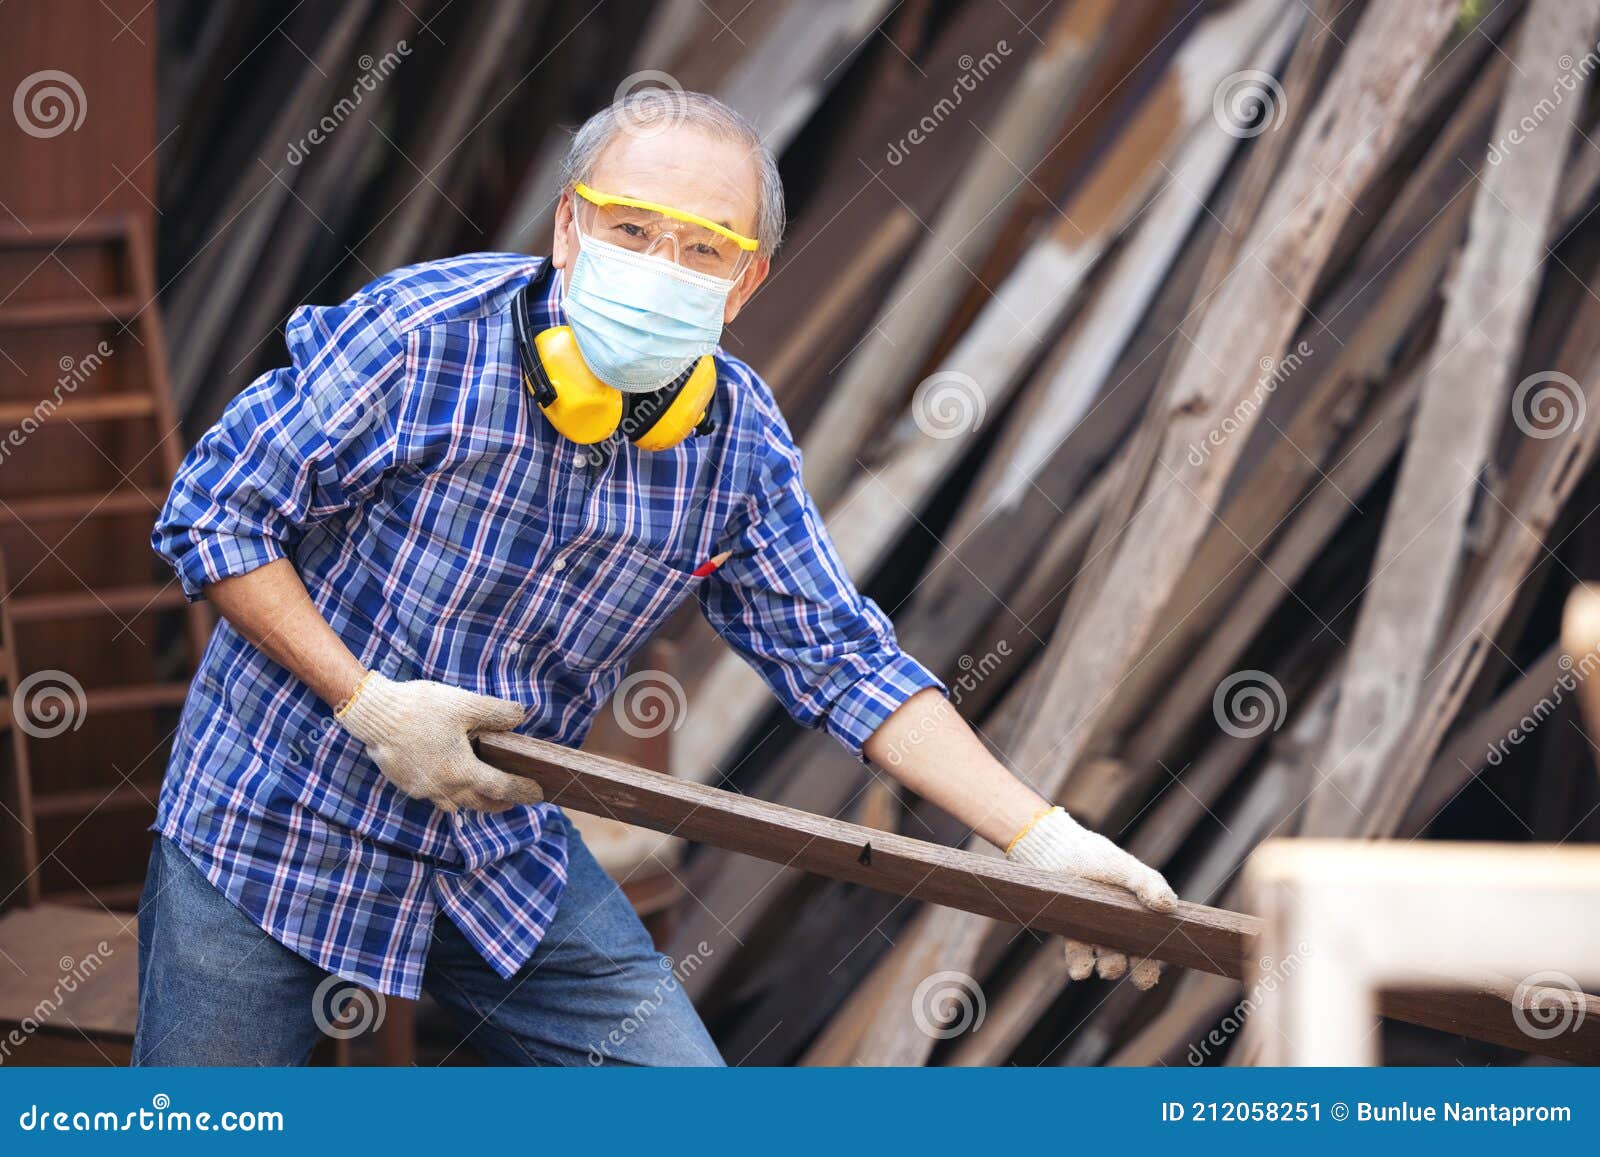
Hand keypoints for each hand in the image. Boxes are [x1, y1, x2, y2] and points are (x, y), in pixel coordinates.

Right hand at [336, 672, 545, 813]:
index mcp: (462, 771)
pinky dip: (449, 794)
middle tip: (515, 799)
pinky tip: (450, 779)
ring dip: (474, 801)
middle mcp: (443, 788)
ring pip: (456, 804)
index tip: (538, 794)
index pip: (502, 788)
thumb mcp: (466, 704)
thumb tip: (520, 717)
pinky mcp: (406, 784)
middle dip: (500, 803)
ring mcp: (423, 789)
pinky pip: (435, 797)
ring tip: (483, 792)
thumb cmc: (421, 708)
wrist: (374, 714)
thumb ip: (497, 713)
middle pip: (479, 804)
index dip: (523, 791)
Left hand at [1006, 806, 1177, 989]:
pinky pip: (1079, 955)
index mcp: (1140, 911)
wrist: (1053, 850)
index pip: (1156, 940)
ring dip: (1111, 968)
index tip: (1156, 972)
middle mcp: (1121, 925)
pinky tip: (1081, 972)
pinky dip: (1081, 965)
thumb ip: (1147, 883)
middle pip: (1136, 956)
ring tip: (1107, 968)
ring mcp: (1097, 930)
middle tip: (1140, 978)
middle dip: (1140, 971)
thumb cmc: (1093, 856)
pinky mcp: (1074, 931)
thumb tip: (1169, 906)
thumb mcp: (1123, 866)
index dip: (1157, 959)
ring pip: (1108, 958)